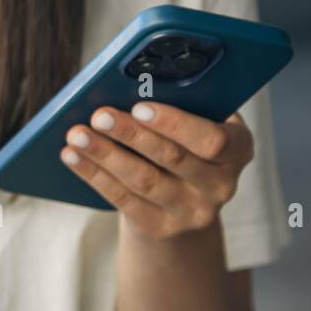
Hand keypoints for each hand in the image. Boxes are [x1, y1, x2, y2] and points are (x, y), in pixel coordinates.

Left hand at [60, 102, 253, 239]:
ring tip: (77, 134)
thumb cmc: (187, 138)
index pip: (212, 140)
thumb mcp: (199, 118)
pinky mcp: (161, 228)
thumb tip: (131, 82)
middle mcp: (222, 186)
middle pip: (171, 159)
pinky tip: (71, 156)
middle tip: (98, 115)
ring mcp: (192, 212)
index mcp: (238, 148)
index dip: (175, 124)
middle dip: (130, 134)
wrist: (186, 196)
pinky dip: (93, 175)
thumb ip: (183, 102)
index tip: (140, 106)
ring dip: (105, 155)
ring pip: (142, 181)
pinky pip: (123, 200)